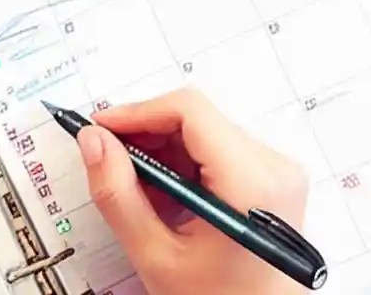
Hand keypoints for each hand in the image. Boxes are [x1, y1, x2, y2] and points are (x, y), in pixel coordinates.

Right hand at [79, 88, 308, 294]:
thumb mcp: (158, 257)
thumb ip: (119, 196)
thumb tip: (95, 144)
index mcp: (252, 184)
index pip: (189, 112)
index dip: (137, 112)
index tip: (102, 128)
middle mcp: (274, 168)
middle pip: (196, 119)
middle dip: (145, 134)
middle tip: (107, 158)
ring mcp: (276, 172)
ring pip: (204, 132)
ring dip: (162, 152)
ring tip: (135, 190)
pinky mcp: (270, 179)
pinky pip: (218, 151)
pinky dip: (182, 165)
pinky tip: (162, 198)